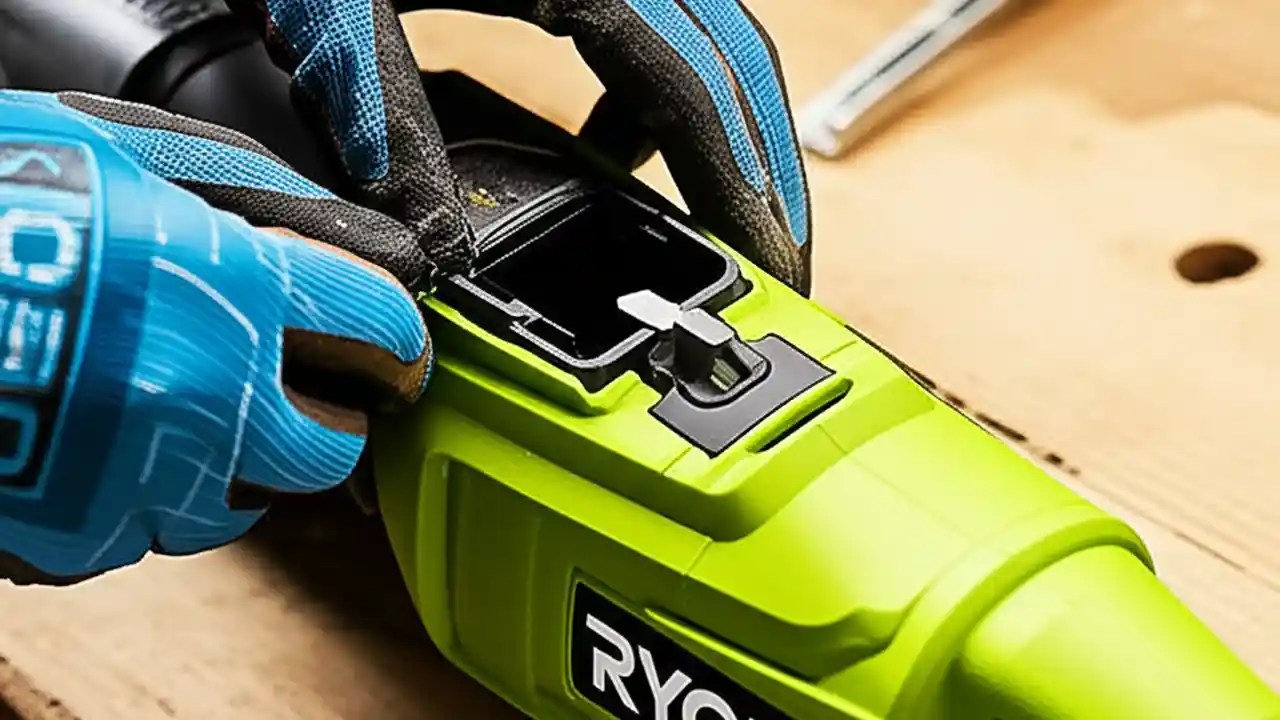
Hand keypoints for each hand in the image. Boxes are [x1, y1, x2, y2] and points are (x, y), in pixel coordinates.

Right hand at [0, 91, 430, 583]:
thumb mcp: (122, 154)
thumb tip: (351, 238)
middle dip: (321, 416)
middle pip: (330, 447)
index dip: (394, 336)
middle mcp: (199, 396)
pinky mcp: (76, 538)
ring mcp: (137, 478)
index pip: (381, 330)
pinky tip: (99, 434)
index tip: (389, 343)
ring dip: (227, 462)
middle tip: (285, 385)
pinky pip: (147, 532)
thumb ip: (254, 193)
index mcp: (226, 287)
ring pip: (241, 504)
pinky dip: (141, 493)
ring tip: (166, 401)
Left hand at [224, 0, 811, 293]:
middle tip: (779, 272)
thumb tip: (431, 239)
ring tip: (717, 235)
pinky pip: (659, 39)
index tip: (771, 265)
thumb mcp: (337, 2)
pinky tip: (615, 157)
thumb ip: (382, 105)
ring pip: (710, 53)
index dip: (741, 183)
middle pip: (735, 66)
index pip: (696, 83)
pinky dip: (655, 108)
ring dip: (721, 145)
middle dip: (762, 175)